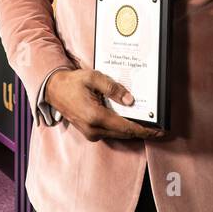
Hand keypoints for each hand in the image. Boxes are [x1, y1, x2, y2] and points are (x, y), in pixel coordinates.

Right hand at [44, 68, 163, 141]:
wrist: (54, 90)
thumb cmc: (73, 82)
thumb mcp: (94, 78)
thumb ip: (113, 88)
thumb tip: (130, 100)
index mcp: (96, 116)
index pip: (126, 127)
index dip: (145, 130)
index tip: (158, 131)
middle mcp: (93, 129)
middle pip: (125, 133)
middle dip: (142, 131)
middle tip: (158, 128)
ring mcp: (91, 133)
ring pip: (118, 134)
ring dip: (132, 130)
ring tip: (148, 124)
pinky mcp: (89, 133)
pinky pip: (111, 132)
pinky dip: (122, 128)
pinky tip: (130, 120)